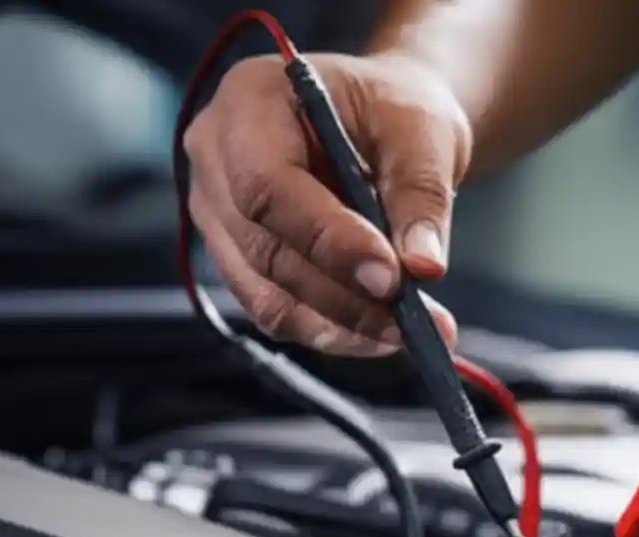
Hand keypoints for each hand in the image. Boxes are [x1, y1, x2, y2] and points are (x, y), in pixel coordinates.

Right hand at [184, 52, 468, 355]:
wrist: (381, 121)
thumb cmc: (393, 110)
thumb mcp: (423, 132)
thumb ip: (421, 194)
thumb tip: (422, 266)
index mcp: (250, 100)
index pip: (267, 184)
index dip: (326, 238)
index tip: (390, 277)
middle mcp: (215, 156)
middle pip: (264, 248)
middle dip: (343, 296)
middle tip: (413, 322)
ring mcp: (217, 213)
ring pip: (266, 293)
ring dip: (341, 324)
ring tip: (411, 333)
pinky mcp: (236, 257)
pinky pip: (275, 309)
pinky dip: (331, 329)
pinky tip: (380, 333)